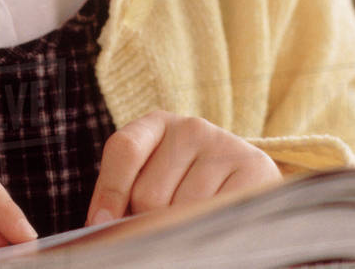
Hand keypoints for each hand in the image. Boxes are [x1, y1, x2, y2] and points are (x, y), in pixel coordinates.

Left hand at [84, 111, 281, 225]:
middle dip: (147, 220)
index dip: (109, 190)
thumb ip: (125, 193)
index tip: (100, 224)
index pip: (124, 149)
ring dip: (179, 230)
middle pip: (148, 193)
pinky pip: (214, 216)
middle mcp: (191, 127)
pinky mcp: (255, 170)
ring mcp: (225, 146)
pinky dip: (206, 231)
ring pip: (181, 211)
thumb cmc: (184, 185)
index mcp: (156, 124)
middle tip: (161, 225)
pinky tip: (211, 224)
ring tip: (190, 223)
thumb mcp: (152, 177)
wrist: (245, 183)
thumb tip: (102, 225)